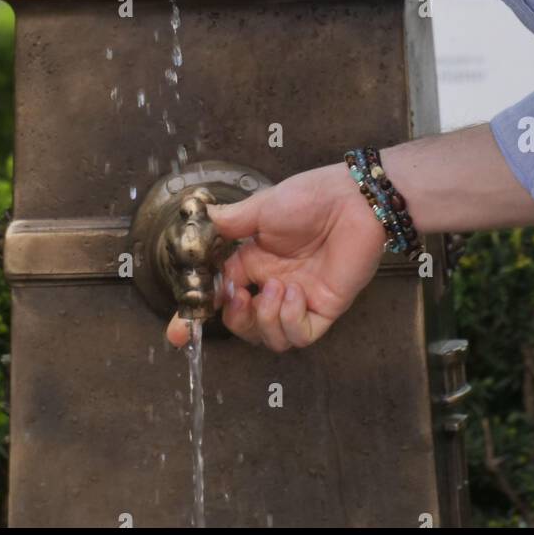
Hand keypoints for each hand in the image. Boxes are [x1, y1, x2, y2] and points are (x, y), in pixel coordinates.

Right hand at [164, 161, 387, 351]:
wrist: (353, 199)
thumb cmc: (311, 197)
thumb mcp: (264, 206)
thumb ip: (232, 222)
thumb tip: (204, 220)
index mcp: (253, 261)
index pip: (220, 295)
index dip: (198, 316)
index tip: (179, 332)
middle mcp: (273, 284)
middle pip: (243, 325)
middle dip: (235, 320)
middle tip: (240, 298)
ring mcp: (298, 299)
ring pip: (269, 337)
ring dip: (265, 318)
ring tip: (276, 288)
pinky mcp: (324, 308)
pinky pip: (299, 335)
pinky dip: (289, 321)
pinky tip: (294, 294)